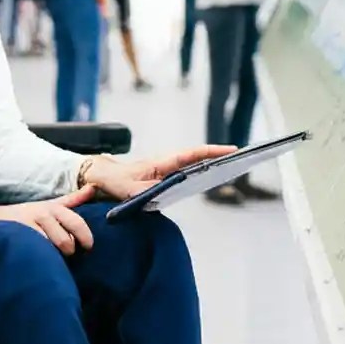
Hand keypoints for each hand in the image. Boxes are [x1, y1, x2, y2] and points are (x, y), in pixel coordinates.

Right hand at [0, 186, 96, 255]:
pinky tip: (38, 256)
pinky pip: (39, 252)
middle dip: (69, 251)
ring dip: (55, 257)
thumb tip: (93, 187)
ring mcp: (30, 226)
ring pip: (53, 248)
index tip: (88, 247)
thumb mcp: (51, 204)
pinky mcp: (20, 238)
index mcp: (54, 208)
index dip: (86, 238)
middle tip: (67, 253)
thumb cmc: (29, 215)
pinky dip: (42, 257)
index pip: (77, 223)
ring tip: (50, 254)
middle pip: (66, 241)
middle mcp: (43, 215)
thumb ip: (73, 199)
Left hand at [82, 146, 237, 200]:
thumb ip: (148, 192)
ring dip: (212, 162)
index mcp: (162, 162)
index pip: (191, 155)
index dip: (212, 152)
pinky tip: (212, 177)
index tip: (232, 151)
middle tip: (242, 157)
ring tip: (233, 167)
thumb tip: (166, 193)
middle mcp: (167, 162)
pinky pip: (187, 171)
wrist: (102, 176)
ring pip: (194, 163)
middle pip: (198, 156)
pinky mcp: (165, 175)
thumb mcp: (130, 190)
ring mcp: (167, 168)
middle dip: (219, 155)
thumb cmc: (116, 182)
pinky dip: (201, 170)